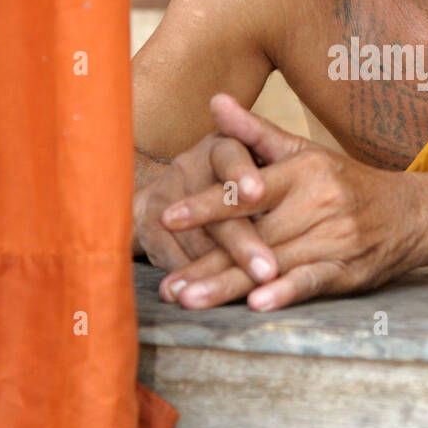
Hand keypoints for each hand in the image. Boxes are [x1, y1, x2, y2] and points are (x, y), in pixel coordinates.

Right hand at [134, 129, 280, 284]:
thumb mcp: (255, 154)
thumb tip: (279, 128)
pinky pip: (174, 257)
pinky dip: (195, 278)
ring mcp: (164, 198)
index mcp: (220, 147)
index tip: (256, 192)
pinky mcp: (148, 229)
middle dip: (242, 242)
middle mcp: (189, 167)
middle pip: (216, 210)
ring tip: (249, 294)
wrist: (167, 193)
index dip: (241, 175)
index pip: (230, 157)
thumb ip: (268, 143)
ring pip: (197, 239)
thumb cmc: (232, 174)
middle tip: (267, 269)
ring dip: (221, 270)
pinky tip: (211, 299)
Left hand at [158, 93, 427, 309]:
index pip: (246, 190)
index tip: (167, 217)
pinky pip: (313, 280)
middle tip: (166, 285)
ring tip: (190, 300)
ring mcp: (335, 238)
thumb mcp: (303, 151)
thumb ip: (256, 132)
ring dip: (229, 286)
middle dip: (207, 261)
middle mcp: (318, 203)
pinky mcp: (349, 269)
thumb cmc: (344, 181)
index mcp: (302, 172)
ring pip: (274, 263)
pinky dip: (286, 292)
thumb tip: (215, 100)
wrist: (412, 212)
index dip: (206, 205)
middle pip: (253, 234)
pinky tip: (257, 304)